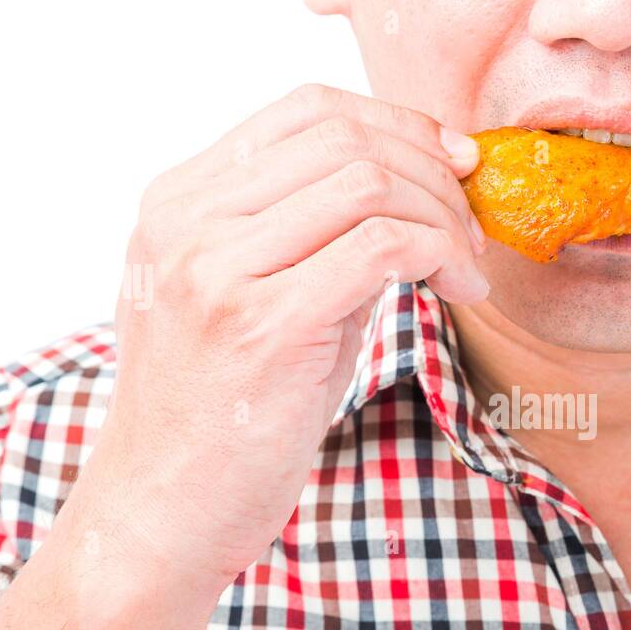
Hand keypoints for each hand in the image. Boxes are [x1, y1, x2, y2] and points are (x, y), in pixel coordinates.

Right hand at [91, 84, 487, 590]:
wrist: (159, 517)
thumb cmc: (217, 422)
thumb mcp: (252, 307)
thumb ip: (313, 244)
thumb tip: (414, 200)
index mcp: (176, 205)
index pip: (305, 112)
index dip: (397, 123)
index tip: (451, 163)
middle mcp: (185, 222)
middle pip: (342, 137)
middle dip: (431, 169)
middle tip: (471, 222)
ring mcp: (216, 270)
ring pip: (367, 183)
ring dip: (441, 215)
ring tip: (465, 264)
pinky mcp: (262, 324)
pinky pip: (380, 247)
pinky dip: (439, 255)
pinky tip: (460, 289)